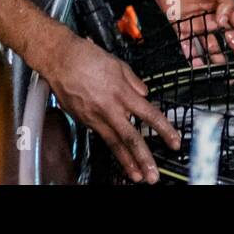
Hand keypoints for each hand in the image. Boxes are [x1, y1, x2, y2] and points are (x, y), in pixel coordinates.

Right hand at [31, 24, 179, 183]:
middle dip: (143, 159)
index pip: (149, 115)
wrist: (59, 59)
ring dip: (126, 162)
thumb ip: (135, 82)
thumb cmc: (87, 57)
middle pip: (130, 138)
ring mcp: (94, 117)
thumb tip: (145, 94)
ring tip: (137, 176)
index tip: (174, 142)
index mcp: (122, 93)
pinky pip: (101, 137)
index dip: (164, 130)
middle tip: (153, 176)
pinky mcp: (83, 120)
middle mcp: (109, 108)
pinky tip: (119, 158)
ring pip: (114, 144)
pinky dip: (112, 149)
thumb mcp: (119, 65)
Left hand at [147, 0, 233, 66]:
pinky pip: (187, 45)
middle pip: (227, 38)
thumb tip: (226, 22)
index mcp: (224, 6)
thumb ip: (226, 3)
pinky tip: (198, 67)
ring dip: (216, 58)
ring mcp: (197, 23)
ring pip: (209, 45)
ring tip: (223, 71)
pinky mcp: (180, 26)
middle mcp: (212, 17)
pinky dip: (192, 57)